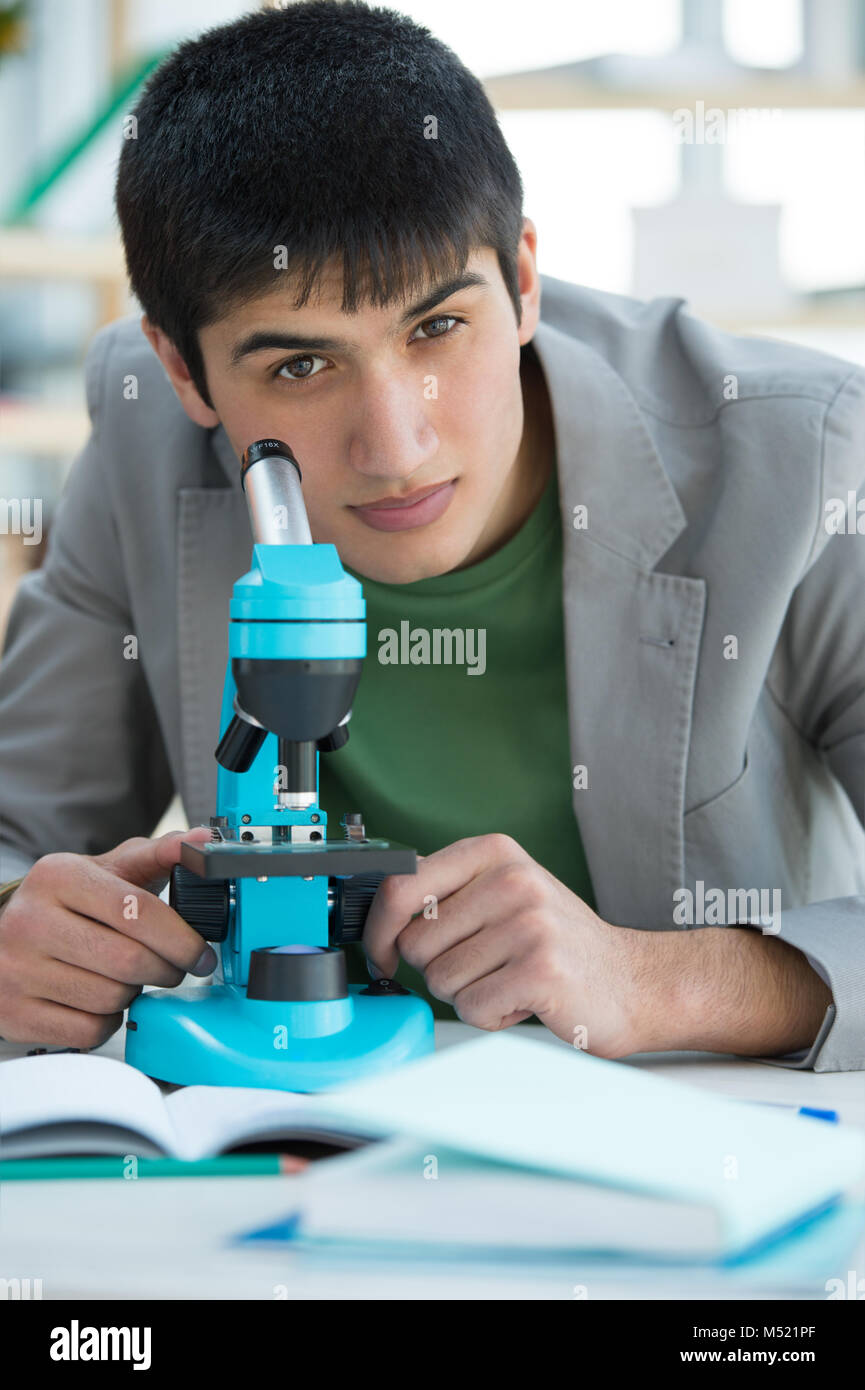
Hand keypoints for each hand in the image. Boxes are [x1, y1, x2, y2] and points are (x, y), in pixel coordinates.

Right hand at [0, 828, 215, 1047]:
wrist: (7, 938)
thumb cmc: (71, 904)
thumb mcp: (110, 870)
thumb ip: (161, 853)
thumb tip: (204, 841)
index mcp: (59, 876)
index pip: (136, 911)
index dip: (181, 938)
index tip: (201, 954)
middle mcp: (30, 920)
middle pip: (129, 961)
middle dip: (166, 970)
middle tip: (173, 968)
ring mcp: (16, 969)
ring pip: (111, 999)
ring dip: (135, 993)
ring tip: (128, 977)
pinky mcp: (15, 1012)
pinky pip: (89, 1030)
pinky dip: (107, 1021)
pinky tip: (100, 999)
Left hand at [362, 833, 647, 1056]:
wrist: (632, 981)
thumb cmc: (558, 943)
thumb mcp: (503, 894)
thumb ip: (445, 893)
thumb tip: (374, 914)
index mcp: (494, 853)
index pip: (401, 885)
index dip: (378, 930)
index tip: (383, 953)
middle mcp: (513, 880)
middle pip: (416, 942)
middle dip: (439, 969)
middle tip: (485, 967)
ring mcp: (529, 924)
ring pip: (441, 981)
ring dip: (469, 995)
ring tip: (510, 980)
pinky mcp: (541, 970)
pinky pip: (473, 1008)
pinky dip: (492, 1017)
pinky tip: (525, 1000)